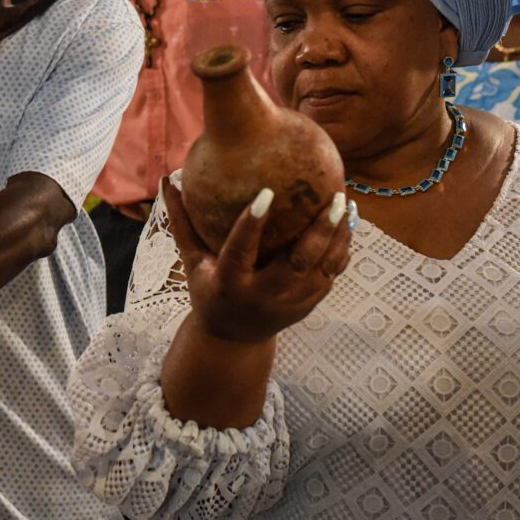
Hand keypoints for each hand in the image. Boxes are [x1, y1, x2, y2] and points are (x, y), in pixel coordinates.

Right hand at [165, 178, 350, 343]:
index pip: (241, 250)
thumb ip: (182, 223)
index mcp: (230, 283)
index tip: (266, 193)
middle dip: (319, 231)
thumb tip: (169, 180)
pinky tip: (349, 223)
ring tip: (347, 204)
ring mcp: (290, 304)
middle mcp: (263, 295)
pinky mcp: (308, 306)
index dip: (252, 223)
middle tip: (333, 199)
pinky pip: (332, 275)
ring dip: (339, 236)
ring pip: (322, 268)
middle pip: (297, 262)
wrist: (233, 339)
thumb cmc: (208, 289)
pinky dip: (342, 249)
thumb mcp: (192, 262)